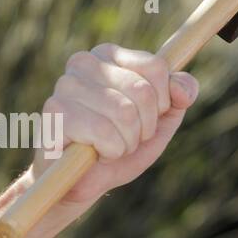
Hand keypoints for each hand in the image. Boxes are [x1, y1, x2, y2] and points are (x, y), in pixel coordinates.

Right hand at [33, 42, 199, 205]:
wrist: (84, 182)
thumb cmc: (122, 145)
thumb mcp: (162, 121)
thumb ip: (181, 95)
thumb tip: (182, 88)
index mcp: (109, 55)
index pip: (157, 67)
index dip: (163, 103)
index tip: (148, 117)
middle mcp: (84, 62)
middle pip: (143, 91)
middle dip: (145, 126)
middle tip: (126, 136)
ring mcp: (66, 84)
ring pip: (125, 113)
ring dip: (127, 142)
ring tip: (110, 145)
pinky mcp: (56, 112)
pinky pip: (105, 133)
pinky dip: (110, 151)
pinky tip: (95, 151)